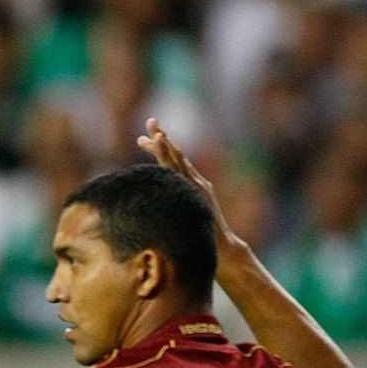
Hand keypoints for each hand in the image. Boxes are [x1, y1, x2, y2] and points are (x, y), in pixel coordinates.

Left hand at [137, 118, 238, 252]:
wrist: (221, 247)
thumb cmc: (201, 237)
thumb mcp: (184, 217)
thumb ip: (175, 207)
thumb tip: (156, 209)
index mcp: (190, 186)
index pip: (173, 163)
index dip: (161, 148)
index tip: (145, 137)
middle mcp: (194, 181)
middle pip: (176, 155)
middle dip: (162, 137)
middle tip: (150, 120)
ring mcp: (196, 184)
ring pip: (178, 160)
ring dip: (166, 143)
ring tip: (155, 129)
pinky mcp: (196, 190)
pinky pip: (179, 172)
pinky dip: (170, 158)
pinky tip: (163, 146)